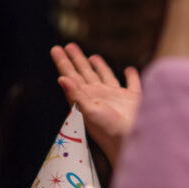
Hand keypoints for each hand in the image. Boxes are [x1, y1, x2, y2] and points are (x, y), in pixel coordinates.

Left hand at [52, 42, 141, 163]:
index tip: (55, 49)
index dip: (63, 63)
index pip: (71, 76)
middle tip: (69, 46)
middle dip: (76, 60)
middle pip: (85, 73)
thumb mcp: (89, 112)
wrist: (131, 141)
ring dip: (98, 66)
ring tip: (91, 57)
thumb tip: (61, 78)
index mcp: (86, 97)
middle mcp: (99, 96)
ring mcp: (116, 97)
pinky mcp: (132, 99)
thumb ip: (75, 95)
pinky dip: (131, 77)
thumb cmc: (108, 130)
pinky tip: (129, 70)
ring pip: (105, 76)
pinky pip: (132, 84)